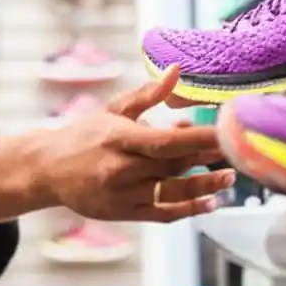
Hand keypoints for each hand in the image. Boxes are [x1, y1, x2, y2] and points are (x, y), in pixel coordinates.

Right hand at [37, 65, 233, 222]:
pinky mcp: (124, 213)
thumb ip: (147, 94)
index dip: (200, 138)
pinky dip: (188, 210)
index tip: (226, 131)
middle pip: (173, 166)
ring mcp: (122, 194)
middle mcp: (121, 169)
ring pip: (171, 192)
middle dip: (207, 159)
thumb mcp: (113, 110)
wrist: (48, 170)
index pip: (167, 141)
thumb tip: (177, 71)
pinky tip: (210, 203)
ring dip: (204, 186)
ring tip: (230, 178)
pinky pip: (162, 214)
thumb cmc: (85, 135)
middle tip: (237, 150)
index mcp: (119, 138)